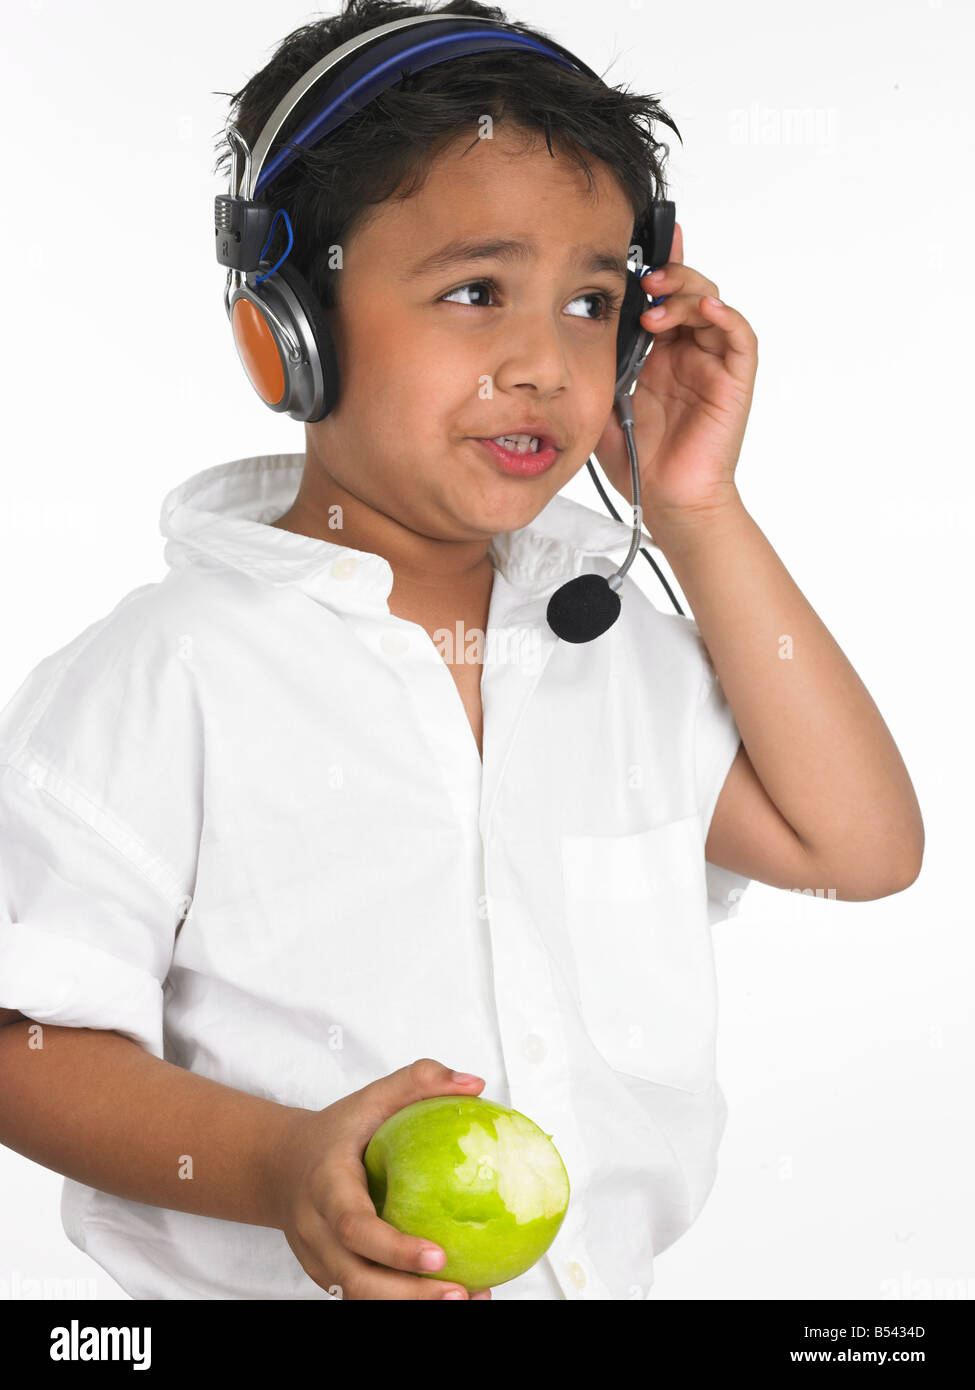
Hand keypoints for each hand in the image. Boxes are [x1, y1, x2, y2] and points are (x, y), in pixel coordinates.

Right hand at [272, 1058, 493, 1299]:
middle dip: (410, 1296)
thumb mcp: (371, 1098)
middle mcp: (316, 1232)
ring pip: (361, 1297)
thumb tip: (474, 1083)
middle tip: (463, 1291)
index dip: (394, 1248)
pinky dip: (403, 1302)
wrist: (281, 1165)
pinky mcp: (330, 1277)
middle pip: (358, 1280)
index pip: (354, 1227)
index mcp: (325, 1187)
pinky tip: (449, 1295)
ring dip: (413, 1306)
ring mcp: (320, 1261)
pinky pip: (365, 1296)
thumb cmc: (336, 1132)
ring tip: (469, 1297)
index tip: (439, 1255)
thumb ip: (418, 1081)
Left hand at [594, 222, 757, 525]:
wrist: (666, 500)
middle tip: (644, 278)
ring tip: (657, 302)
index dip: (654, 267)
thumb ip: (598, 366)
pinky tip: (704, 309)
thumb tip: (572, 327)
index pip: (661, 298)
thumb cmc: (639, 460)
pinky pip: (740, 337)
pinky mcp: (734, 380)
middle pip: (688, 291)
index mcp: (659, 355)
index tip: (638, 241)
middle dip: (668, 275)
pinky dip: (725, 316)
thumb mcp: (602, 402)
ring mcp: (713, 364)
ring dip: (687, 293)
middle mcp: (688, 353)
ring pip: (713, 304)